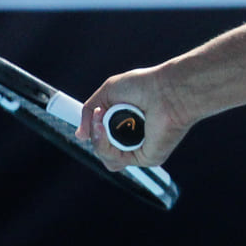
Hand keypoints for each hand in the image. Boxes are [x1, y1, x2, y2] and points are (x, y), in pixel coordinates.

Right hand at [76, 65, 191, 171]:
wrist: (166, 88)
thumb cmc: (144, 85)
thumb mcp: (108, 93)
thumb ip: (89, 112)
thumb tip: (79, 136)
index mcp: (128, 126)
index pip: (105, 140)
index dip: (95, 132)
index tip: (91, 119)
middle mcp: (135, 140)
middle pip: (103, 151)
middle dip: (95, 135)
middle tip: (99, 113)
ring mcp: (141, 150)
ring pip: (107, 159)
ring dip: (98, 140)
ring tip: (102, 119)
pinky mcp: (147, 158)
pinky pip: (116, 160)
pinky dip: (105, 144)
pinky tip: (105, 129)